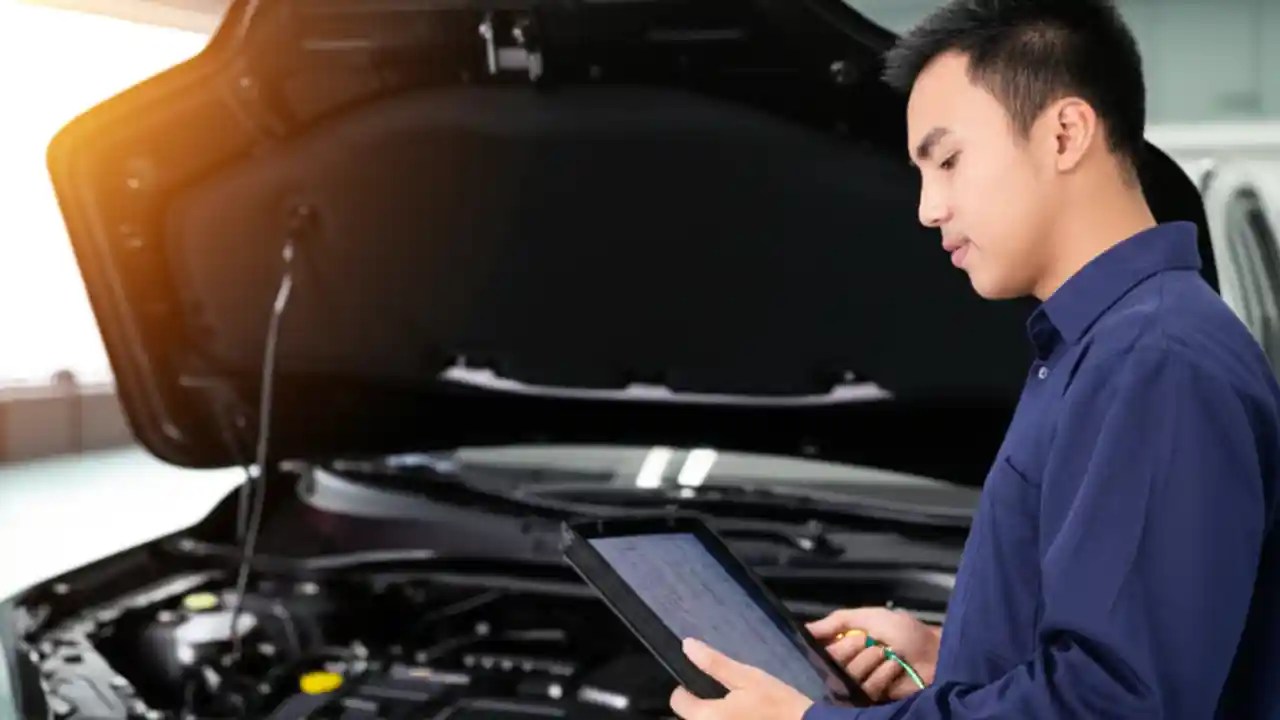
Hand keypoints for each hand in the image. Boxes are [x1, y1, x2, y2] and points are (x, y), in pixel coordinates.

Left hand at [669, 638, 813, 719]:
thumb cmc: (777, 703)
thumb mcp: (748, 677)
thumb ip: (714, 663)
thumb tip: (686, 645)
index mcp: (704, 716)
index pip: (678, 701)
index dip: (688, 688)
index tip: (706, 683)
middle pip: (689, 717)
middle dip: (700, 706)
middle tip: (725, 695)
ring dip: (713, 716)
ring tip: (736, 708)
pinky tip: (745, 718)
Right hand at [806, 607, 939, 702]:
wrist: (933, 653)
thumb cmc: (904, 631)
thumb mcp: (869, 616)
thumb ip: (836, 621)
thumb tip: (805, 629)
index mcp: (846, 643)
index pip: (821, 647)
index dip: (828, 642)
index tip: (842, 635)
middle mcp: (849, 663)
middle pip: (832, 660)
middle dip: (852, 648)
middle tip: (870, 642)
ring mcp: (861, 682)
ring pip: (849, 674)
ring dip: (870, 660)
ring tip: (887, 653)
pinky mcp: (874, 698)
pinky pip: (866, 688)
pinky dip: (882, 674)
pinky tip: (894, 666)